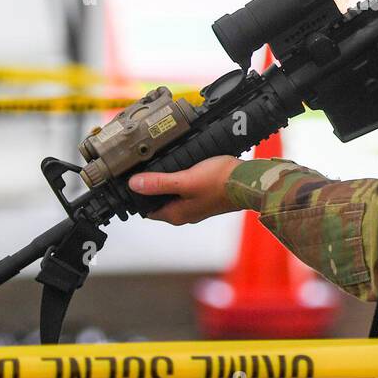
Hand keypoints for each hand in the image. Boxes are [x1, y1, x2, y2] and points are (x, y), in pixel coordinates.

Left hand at [129, 156, 243, 224]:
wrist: (249, 181)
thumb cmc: (221, 182)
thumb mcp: (185, 180)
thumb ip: (159, 183)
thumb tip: (134, 185)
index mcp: (176, 214)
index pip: (146, 210)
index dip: (136, 196)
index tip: (129, 179)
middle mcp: (184, 213)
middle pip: (158, 201)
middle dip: (150, 187)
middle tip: (142, 167)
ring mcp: (195, 205)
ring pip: (172, 194)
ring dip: (165, 181)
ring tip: (160, 163)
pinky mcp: (205, 196)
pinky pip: (184, 189)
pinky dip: (179, 179)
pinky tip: (181, 165)